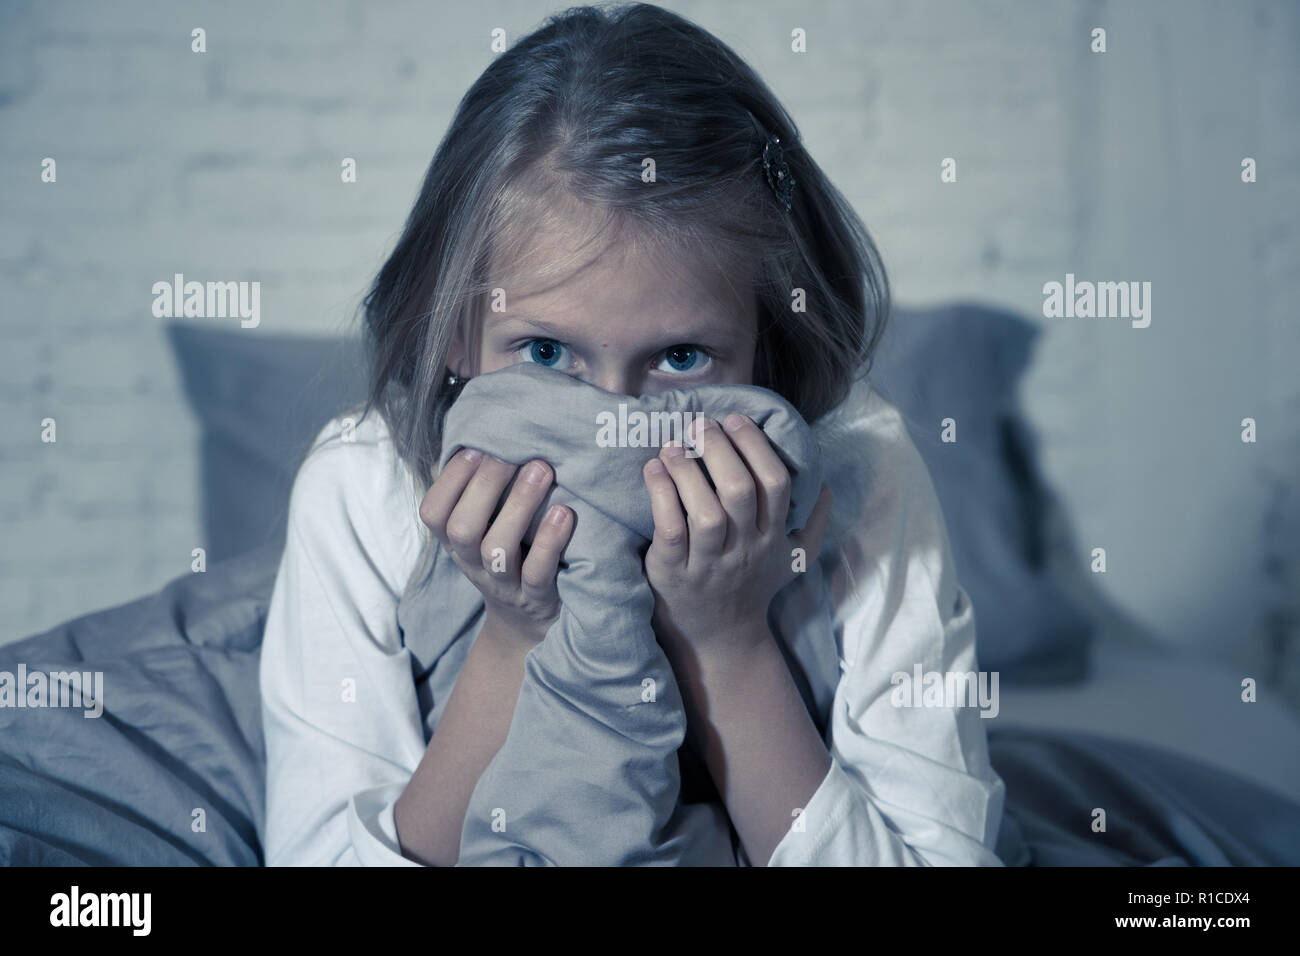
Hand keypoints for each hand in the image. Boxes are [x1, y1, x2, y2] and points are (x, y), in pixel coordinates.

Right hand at [419, 447, 574, 650]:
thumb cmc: (511, 554)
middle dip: (485, 486)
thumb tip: (470, 435)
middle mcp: (474, 564)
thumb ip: (476, 490)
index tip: (476, 448)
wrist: (532, 621)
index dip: (449, 481)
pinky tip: (566, 512)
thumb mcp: (486, 527)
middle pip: (463, 529)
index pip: (433, 513)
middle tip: (513, 451)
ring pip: (497, 550)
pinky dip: (549, 542)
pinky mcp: (537, 598)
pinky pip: (537, 572)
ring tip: (542, 469)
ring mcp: (504, 584)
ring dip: (519, 506)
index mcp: (456, 543)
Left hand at [641, 413, 832, 659]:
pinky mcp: (673, 574)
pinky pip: (670, 531)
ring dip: (687, 471)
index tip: (736, 420)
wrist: (721, 639)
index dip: (756, 447)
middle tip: (700, 425)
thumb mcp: (792, 561)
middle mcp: (744, 550)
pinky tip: (653, 470)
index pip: (775, 485)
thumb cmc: (753, 589)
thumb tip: (827, 486)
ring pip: (705, 513)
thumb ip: (813, 525)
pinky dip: (661, 496)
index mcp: (772, 538)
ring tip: (673, 444)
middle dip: (719, 450)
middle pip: (739, 493)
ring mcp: (709, 564)